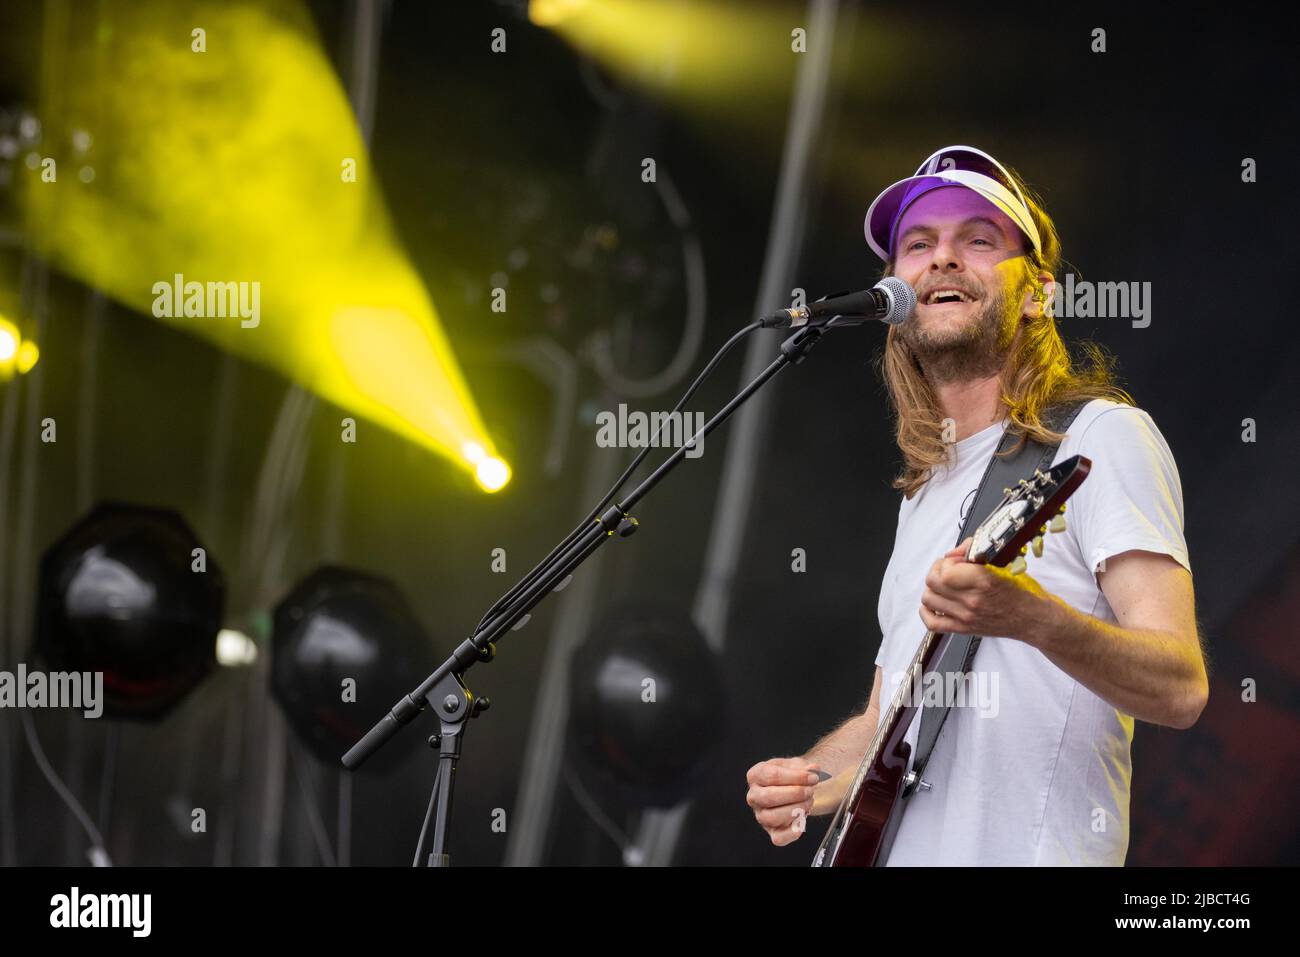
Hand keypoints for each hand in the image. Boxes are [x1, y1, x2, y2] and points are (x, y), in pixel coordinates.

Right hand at [746, 758, 820, 845]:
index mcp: (756, 775)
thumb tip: (813, 769)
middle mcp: (754, 796)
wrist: (796, 789)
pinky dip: (793, 831)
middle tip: (810, 791)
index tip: (813, 777)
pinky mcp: (772, 831)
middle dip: (795, 794)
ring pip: (772, 817)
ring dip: (796, 810)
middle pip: (768, 797)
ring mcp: (761, 815)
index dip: (796, 777)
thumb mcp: (797, 765)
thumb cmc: (792, 777)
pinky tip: (802, 819)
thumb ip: (805, 767)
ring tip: (809, 802)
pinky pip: (778, 838)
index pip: (772, 775)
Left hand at [917, 537, 1058, 645]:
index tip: (957, 560)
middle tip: (948, 569)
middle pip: (933, 582)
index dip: (947, 562)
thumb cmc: (1021, 591)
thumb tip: (954, 552)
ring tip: (944, 585)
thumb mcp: (1004, 565)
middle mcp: (972, 601)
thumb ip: (976, 553)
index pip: (945, 571)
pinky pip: (932, 623)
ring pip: (928, 599)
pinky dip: (926, 612)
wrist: (1033, 619)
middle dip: (937, 571)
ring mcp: (966, 617)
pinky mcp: (963, 629)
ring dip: (932, 588)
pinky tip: (935, 604)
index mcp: (983, 581)